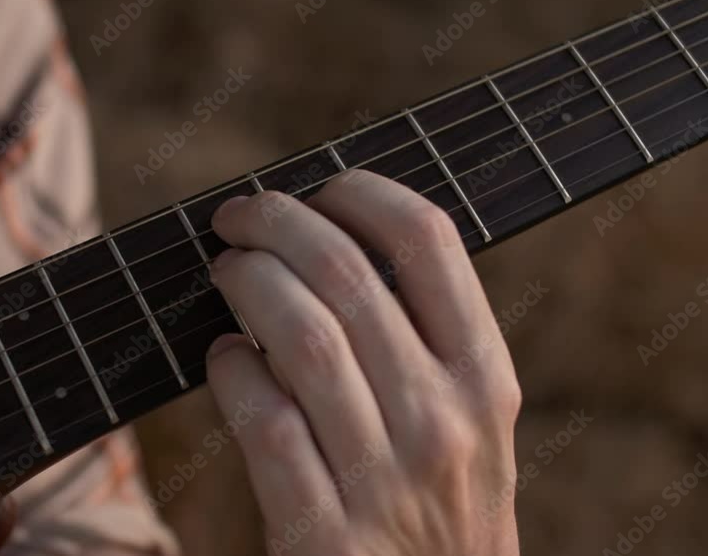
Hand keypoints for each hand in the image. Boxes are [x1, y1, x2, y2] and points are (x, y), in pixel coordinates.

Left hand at [205, 170, 521, 554]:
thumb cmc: (445, 516)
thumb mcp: (471, 433)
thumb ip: (428, 353)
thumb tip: (339, 254)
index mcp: (484, 383)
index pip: (430, 243)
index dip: (364, 194)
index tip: (323, 187)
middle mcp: (442, 423)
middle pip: (345, 274)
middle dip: (278, 224)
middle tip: (240, 219)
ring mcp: (384, 481)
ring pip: (300, 335)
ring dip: (248, 284)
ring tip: (225, 272)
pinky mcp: (324, 536)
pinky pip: (263, 423)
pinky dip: (232, 373)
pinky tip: (223, 359)